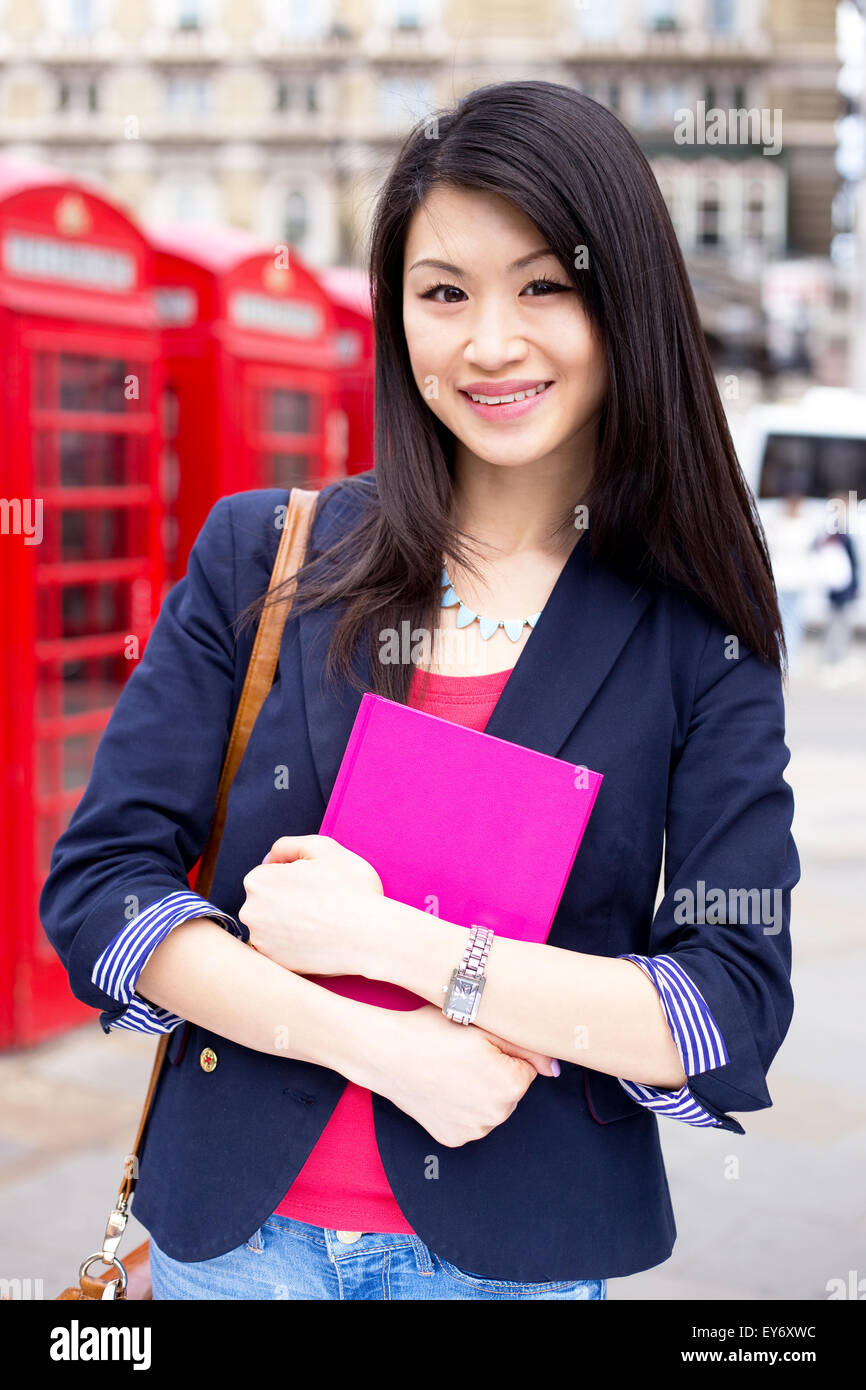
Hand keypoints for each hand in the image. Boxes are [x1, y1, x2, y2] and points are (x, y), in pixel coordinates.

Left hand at [239, 835, 383, 976]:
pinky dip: (296, 944)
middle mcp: (250, 912)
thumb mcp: (322, 847)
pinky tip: (317, 939)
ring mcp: (261, 942)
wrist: (370, 935)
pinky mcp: (276, 964)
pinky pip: (282, 948)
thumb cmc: (350, 888)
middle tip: (321, 903)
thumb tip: (269, 861)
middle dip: (288, 900)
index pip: (271, 874)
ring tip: (321, 921)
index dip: (297, 876)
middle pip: (268, 900)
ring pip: (274, 925)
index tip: (318, 884)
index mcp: (258, 881)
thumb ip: (287, 846)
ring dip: (291, 922)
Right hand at [372, 1004, 556, 1147]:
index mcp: (512, 1085)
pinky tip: (442, 1089)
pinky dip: (460, 1108)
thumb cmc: (434, 1032)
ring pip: (490, 1107)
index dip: (501, 1053)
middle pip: (510, 1090)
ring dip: (478, 1092)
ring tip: (449, 1071)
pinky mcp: (454, 1138)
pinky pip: (469, 1121)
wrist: (388, 1053)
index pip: (524, 1067)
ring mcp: (475, 1131)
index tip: (476, 1045)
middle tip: (461, 1055)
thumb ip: (526, 1047)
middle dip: (494, 1074)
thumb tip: (553, 1070)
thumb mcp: (484, 1026)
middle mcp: (498, 1115)